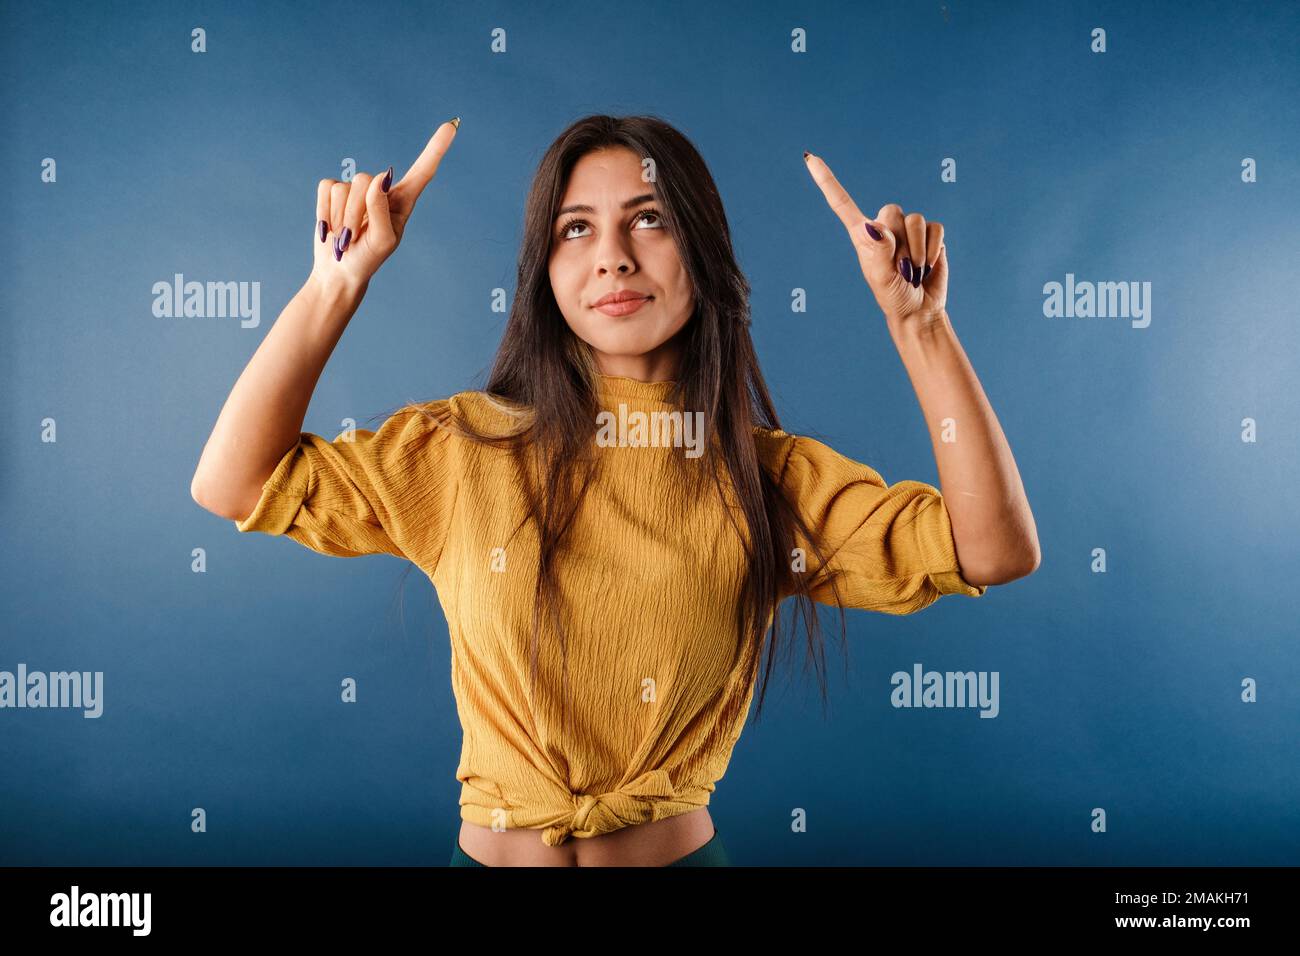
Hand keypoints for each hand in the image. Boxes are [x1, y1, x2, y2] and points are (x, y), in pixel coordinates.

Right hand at [309, 119, 459, 292]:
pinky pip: (326, 187)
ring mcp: (357, 189)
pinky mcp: (334, 191)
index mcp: (403, 201)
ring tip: (345, 236)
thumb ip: (382, 210)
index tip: (452, 126)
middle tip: (355, 238)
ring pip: (345, 187)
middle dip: (356, 214)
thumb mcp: (382, 240)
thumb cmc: (368, 258)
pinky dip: (324, 211)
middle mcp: (382, 190)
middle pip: (366, 181)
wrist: (340, 270)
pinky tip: (329, 228)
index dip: (436, 148)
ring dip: (341, 218)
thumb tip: (380, 176)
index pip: (423, 171)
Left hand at [804, 151, 946, 323]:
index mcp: (862, 234)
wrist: (918, 309)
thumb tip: (874, 227)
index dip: (827, 181)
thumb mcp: (880, 279)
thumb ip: (877, 252)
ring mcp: (907, 229)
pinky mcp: (930, 233)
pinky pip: (935, 229)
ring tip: (912, 271)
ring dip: (916, 251)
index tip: (810, 158)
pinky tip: (928, 266)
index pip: (842, 203)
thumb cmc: (893, 296)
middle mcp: (884, 226)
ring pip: (915, 220)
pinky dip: (932, 250)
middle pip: (891, 210)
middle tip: (898, 268)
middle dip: (899, 242)